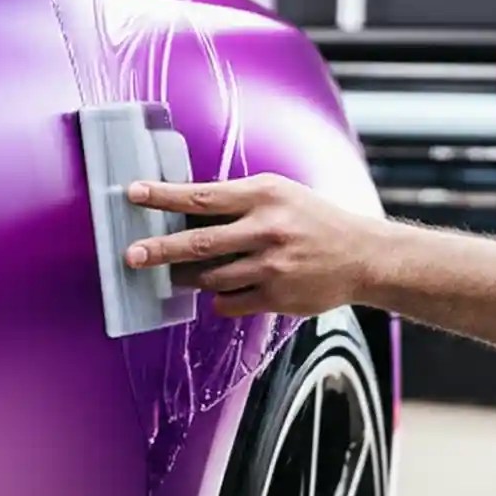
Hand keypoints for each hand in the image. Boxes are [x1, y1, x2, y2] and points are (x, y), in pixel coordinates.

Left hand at [123, 173, 385, 316]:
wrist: (363, 256)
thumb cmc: (315, 220)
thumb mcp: (280, 194)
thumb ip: (239, 200)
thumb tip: (187, 209)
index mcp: (264, 196)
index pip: (202, 196)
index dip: (164, 196)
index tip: (133, 193)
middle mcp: (266, 230)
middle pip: (199, 242)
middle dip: (160, 249)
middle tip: (131, 255)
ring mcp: (271, 266)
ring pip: (211, 277)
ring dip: (189, 277)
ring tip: (179, 274)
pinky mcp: (276, 297)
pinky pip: (228, 302)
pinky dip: (219, 297)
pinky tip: (225, 289)